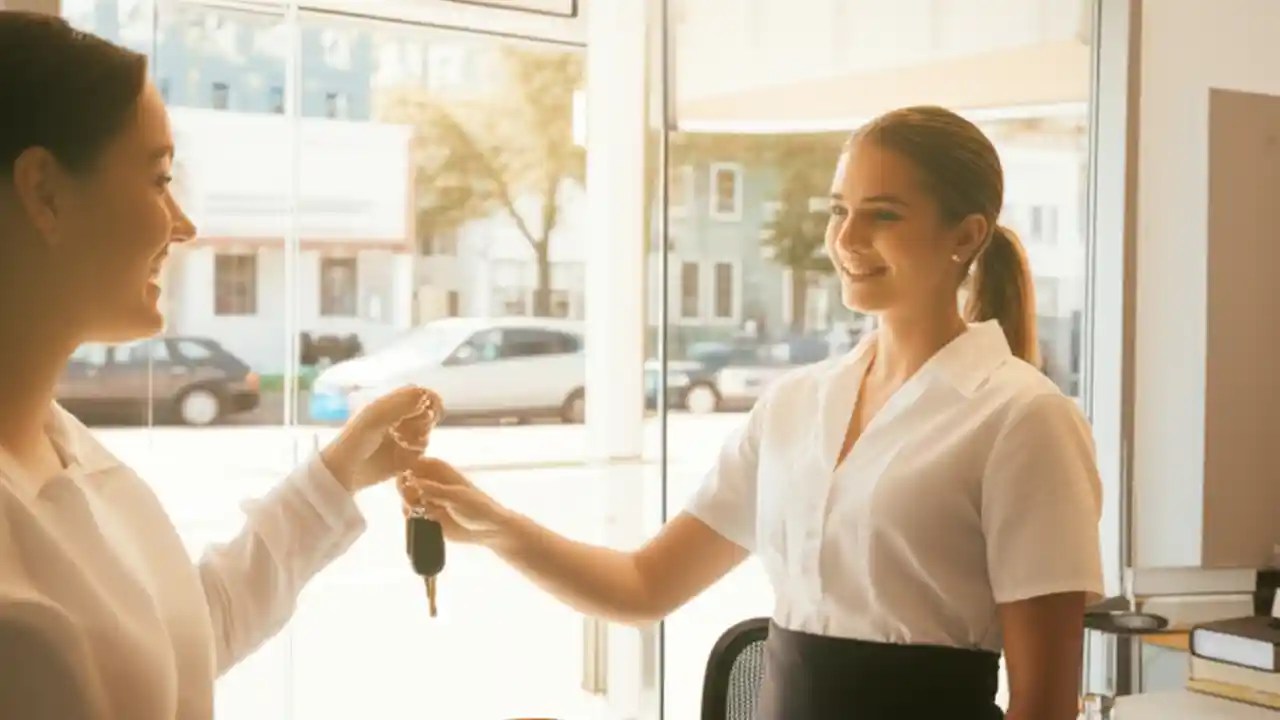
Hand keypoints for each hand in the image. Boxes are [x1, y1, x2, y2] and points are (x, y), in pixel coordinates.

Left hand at [321, 386, 443, 492]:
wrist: (343, 473)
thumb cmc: (354, 441)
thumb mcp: (374, 418)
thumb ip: (398, 404)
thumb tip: (424, 394)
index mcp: (390, 404)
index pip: (420, 394)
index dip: (429, 400)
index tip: (430, 410)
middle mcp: (399, 419)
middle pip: (427, 414)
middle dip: (424, 422)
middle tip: (407, 431)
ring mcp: (402, 438)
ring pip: (426, 434)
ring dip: (418, 439)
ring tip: (400, 446)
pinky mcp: (405, 458)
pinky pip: (421, 453)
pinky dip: (415, 455)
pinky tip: (402, 459)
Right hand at [397, 458, 516, 545]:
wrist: (488, 530)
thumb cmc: (478, 507)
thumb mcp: (456, 496)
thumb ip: (434, 490)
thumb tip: (412, 481)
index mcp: (442, 472)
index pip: (419, 463)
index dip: (408, 467)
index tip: (403, 476)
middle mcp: (433, 484)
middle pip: (409, 480)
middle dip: (405, 488)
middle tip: (410, 498)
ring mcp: (430, 500)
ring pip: (409, 498)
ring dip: (407, 503)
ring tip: (415, 510)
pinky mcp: (429, 516)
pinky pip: (413, 513)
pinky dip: (411, 515)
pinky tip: (414, 518)